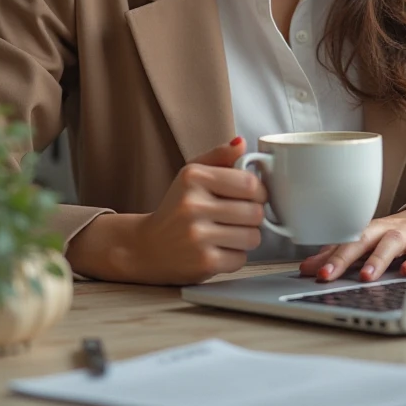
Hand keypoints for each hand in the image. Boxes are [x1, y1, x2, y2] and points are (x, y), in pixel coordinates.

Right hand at [129, 137, 266, 285]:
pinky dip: (235, 256)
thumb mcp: (191, 174)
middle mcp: (193, 205)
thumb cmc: (176, 208)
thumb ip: (219, 156)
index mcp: (193, 178)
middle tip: (240, 217)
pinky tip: (219, 249)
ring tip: (230, 233)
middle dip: (253, 216)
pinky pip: (241, 258)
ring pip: (253, 237)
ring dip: (247, 237)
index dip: (259, 191)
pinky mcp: (203, 263)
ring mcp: (198, 236)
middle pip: (255, 212)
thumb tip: (241, 143)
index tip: (253, 196)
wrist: (146, 247)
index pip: (249, 183)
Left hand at [298, 208, 405, 282]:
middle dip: (343, 257)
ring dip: (377, 259)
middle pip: (361, 240)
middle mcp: (382, 231)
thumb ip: (339, 254)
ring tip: (365, 276)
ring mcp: (403, 236)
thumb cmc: (390, 234)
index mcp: (365, 231)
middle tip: (327, 274)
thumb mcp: (365, 243)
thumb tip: (311, 265)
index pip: (342, 243)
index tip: (309, 271)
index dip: (326, 257)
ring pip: (389, 243)